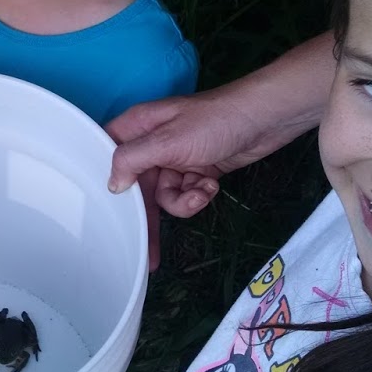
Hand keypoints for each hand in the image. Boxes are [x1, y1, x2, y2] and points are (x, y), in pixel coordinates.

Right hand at [108, 34, 335, 217]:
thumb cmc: (213, 122)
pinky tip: (211, 187)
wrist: (265, 120)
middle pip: (138, 185)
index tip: (106, 211)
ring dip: (182, 201)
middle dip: (148, 213)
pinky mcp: (198, 170)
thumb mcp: (167, 141)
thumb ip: (133, 160)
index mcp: (138, 127)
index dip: (106, 180)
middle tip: (148, 251)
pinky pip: (186, 194)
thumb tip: (112, 184)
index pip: (109, 154)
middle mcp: (153, 143)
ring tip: (201, 193)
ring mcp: (176, 158)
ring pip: (164, 194)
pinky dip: (198, 195)